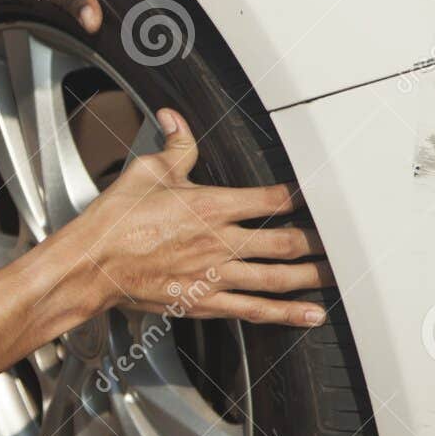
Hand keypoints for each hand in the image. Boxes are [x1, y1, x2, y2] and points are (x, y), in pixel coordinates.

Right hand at [72, 108, 330, 326]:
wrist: (92, 265)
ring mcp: (214, 275)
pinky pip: (253, 310)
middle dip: (318, 243)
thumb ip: (175, 146)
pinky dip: (284, 314)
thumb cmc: (115, 221)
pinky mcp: (203, 302)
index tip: (318, 196)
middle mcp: (219, 242)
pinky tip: (306, 315)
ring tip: (335, 278)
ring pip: (276, 278)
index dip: (301, 196)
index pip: (271, 199)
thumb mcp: (147, 171)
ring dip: (310, 278)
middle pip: (284, 243)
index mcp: (211, 205)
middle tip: (341, 243)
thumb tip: (176, 119)